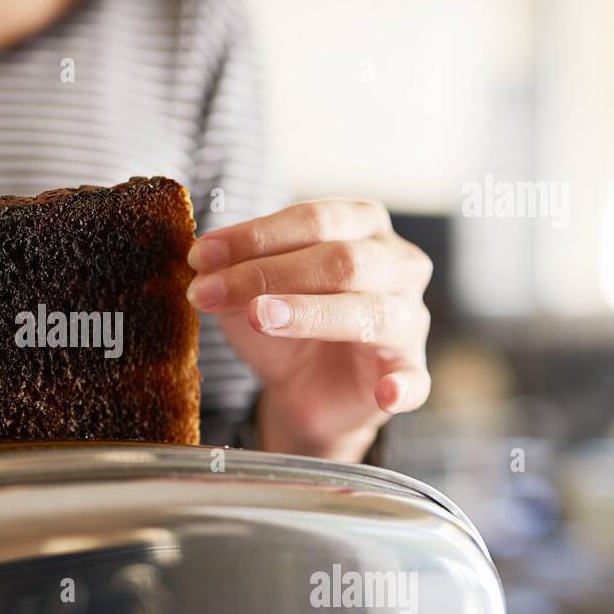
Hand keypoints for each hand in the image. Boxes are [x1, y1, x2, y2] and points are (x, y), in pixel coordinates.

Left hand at [186, 199, 432, 460]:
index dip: (255, 236)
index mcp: (362, 226)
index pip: (313, 220)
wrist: (304, 388)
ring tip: (261, 317)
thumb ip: (234, 274)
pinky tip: (386, 393)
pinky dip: (401, 387)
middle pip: (342, 260)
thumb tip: (204, 263)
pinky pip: (413, 379)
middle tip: (212, 291)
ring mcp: (408, 318)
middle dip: (269, 273)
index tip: (201, 256)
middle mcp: (397, 264)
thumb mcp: (250, 292)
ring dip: (310, 313)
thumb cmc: (285, 323)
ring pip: (370, 310)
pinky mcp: (408, 371)